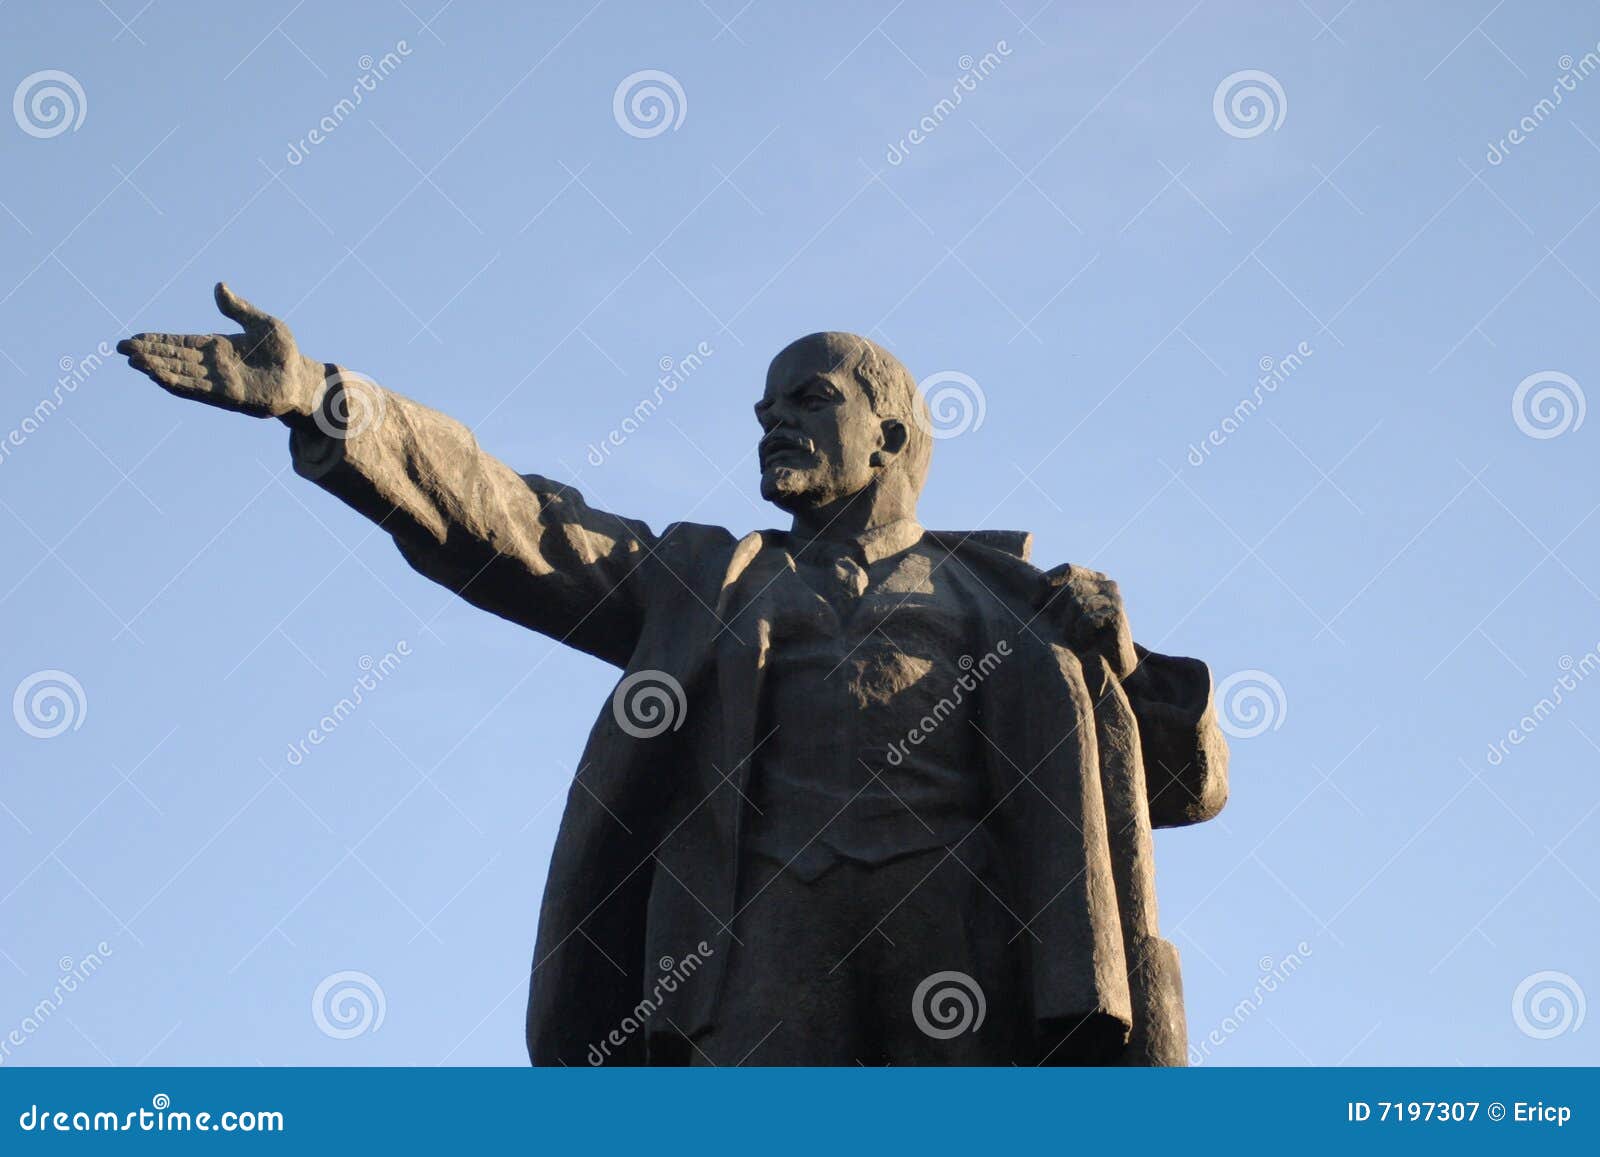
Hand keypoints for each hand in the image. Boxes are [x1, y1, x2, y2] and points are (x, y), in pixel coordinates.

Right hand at [117, 282, 323, 418]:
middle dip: (149, 353)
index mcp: (218, 345)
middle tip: (121, 348)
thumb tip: (219, 287)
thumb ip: (239, 308)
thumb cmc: (285, 351)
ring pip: (180, 373)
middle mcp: (213, 364)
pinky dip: (178, 382)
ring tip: (134, 361)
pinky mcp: (228, 395)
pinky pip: (198, 389)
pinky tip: (159, 377)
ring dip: (157, 368)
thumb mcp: (263, 324)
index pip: (180, 342)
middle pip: (174, 357)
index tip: (133, 338)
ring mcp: (219, 380)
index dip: (157, 340)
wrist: (302, 378)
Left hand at [1043, 564, 1137, 679]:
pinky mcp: (1117, 616)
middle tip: (1055, 630)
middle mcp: (1107, 584)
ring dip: (1068, 627)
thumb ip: (1054, 596)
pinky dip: (1080, 634)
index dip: (1048, 583)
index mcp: (1094, 579)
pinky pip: (1086, 620)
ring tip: (1072, 640)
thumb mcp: (1064, 613)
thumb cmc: (1082, 638)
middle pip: (1070, 588)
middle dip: (1055, 610)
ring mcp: (1114, 599)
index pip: (1069, 569)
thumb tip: (1033, 580)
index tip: (1033, 604)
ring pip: (1077, 604)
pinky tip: (1085, 643)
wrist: (1110, 666)